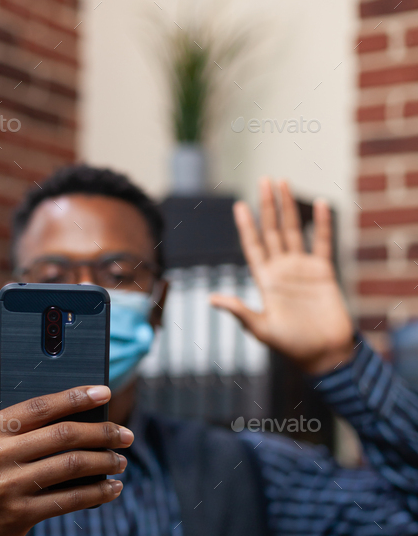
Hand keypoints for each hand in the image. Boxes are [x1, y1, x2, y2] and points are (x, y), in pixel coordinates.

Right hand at [0, 350, 132, 535]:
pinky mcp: (18, 515)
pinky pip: (68, 500)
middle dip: (102, 434)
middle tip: (126, 435)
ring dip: (104, 462)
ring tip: (121, 460)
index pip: (39, 406)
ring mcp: (5, 487)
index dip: (76, 398)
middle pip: (62, 436)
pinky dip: (96, 493)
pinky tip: (112, 488)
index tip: (105, 393)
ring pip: (71, 467)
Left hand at [209, 177, 353, 373]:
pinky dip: (321, 224)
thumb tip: (212, 298)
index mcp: (265, 281)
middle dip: (268, 206)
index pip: (253, 247)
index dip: (247, 226)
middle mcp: (282, 270)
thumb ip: (239, 311)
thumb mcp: (261, 329)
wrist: (323, 354)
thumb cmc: (291, 346)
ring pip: (294, 231)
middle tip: (263, 180)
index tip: (239, 205)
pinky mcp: (323, 272)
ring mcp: (302, 269)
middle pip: (273, 231)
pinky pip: (322, 242)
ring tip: (284, 182)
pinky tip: (319, 203)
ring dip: (289, 207)